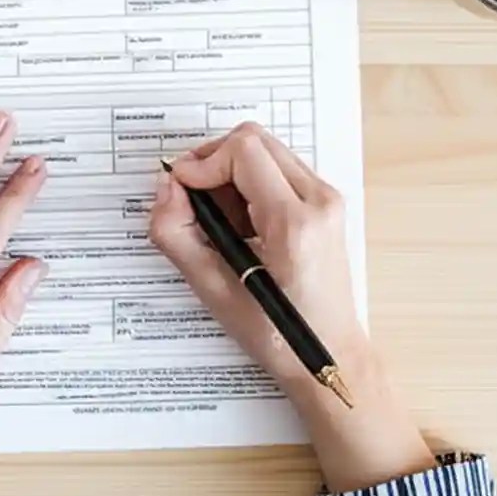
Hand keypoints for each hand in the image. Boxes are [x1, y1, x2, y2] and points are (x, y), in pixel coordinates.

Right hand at [149, 122, 434, 492]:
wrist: (330, 355)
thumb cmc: (278, 335)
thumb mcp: (213, 290)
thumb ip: (177, 233)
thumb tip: (166, 188)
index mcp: (295, 223)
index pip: (243, 151)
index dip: (201, 162)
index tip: (180, 189)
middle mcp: (319, 201)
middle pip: (255, 139)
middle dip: (213, 161)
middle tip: (192, 200)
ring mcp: (326, 200)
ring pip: (265, 150)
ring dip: (230, 173)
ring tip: (218, 220)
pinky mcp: (324, 205)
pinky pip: (278, 169)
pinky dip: (248, 183)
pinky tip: (240, 224)